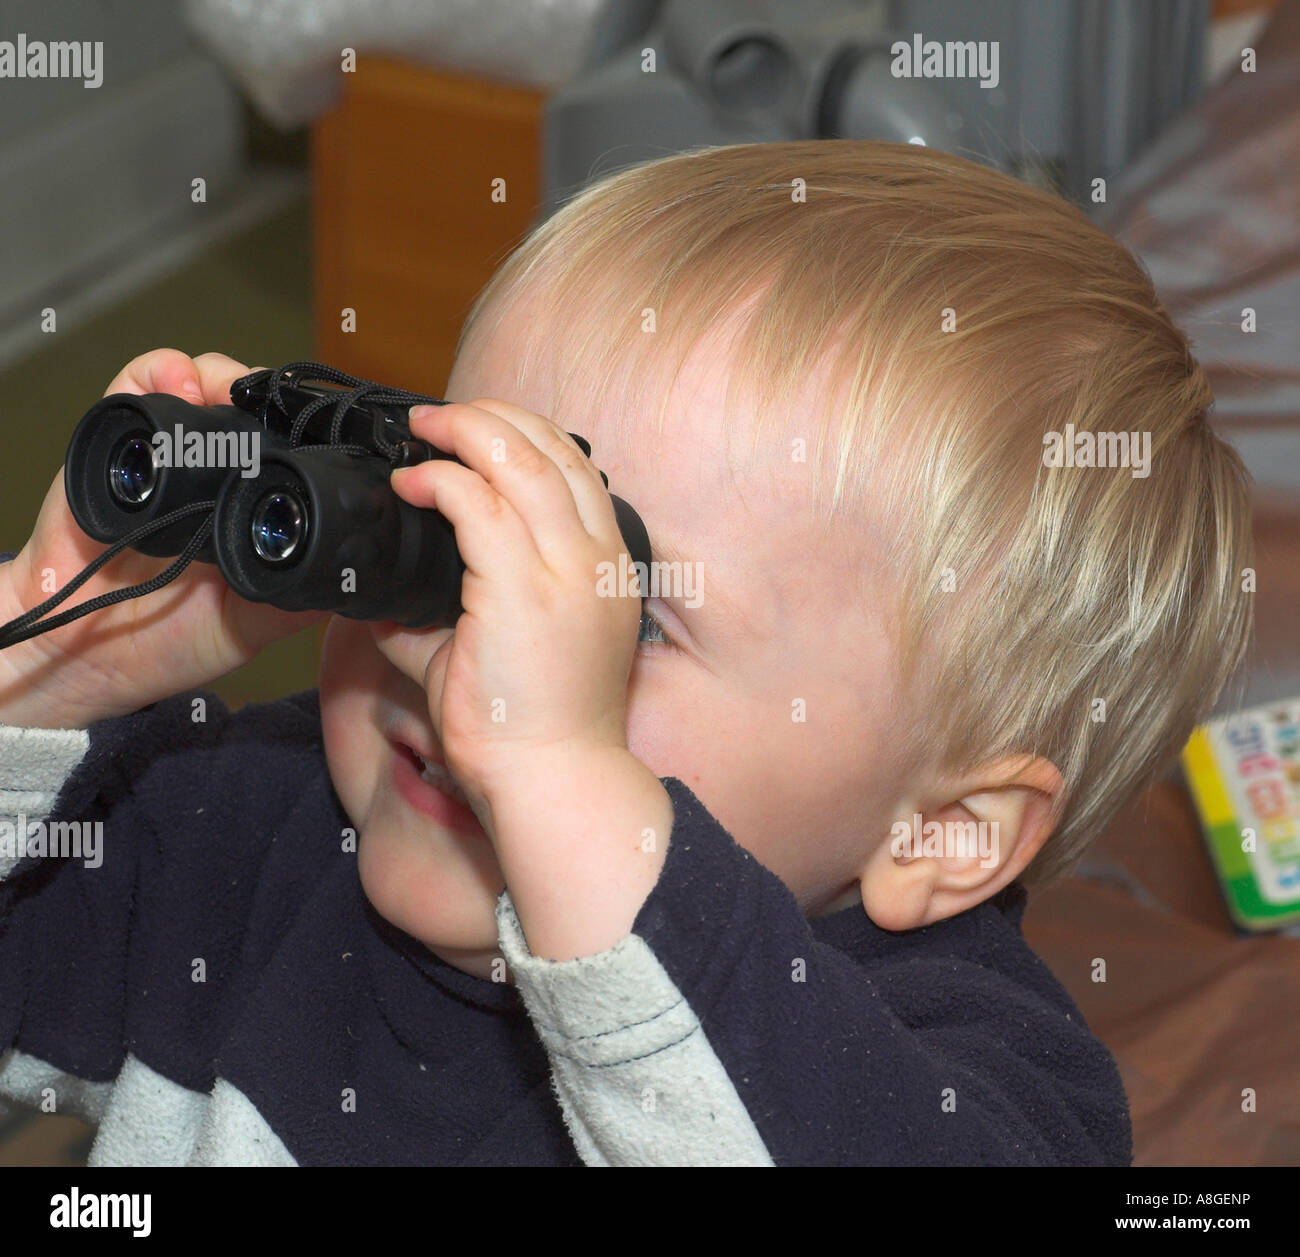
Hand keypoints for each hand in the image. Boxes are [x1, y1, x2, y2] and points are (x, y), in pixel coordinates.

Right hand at [0, 349, 325, 728]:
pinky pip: (134, 387)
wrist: (89, 658)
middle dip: (269, 393)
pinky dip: (159, 372)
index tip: (331, 427)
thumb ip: (300, 599)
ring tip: (232, 389)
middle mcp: (216, 473)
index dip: (310, 427)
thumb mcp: (256, 624)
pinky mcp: (115, 445)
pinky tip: (179, 383)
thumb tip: (350, 574)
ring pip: (202, 382)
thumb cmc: (174, 640)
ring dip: (222, 375)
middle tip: (285, 406)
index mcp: (253, 504)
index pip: (292, 445)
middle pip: (251, 405)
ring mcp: (167, 455)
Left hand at [384, 398, 641, 806]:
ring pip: (521, 459)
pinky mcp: (523, 587)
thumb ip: (444, 615)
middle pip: (553, 448)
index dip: (521, 436)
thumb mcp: (496, 653)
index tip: (472, 435)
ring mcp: (566, 569)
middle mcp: (596, 558)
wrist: (550, 781)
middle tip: (436, 417)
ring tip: (421, 431)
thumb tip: (381, 597)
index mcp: (605, 567)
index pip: (574, 469)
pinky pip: (478, 503)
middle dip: (490, 418)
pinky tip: (412, 484)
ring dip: (464, 432)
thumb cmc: (531, 727)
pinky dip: (440, 481)